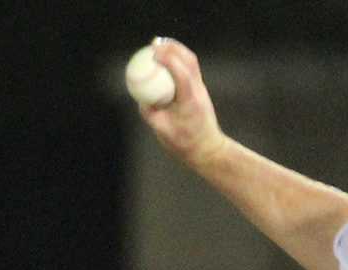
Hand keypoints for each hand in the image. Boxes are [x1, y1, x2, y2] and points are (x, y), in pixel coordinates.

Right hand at [140, 39, 226, 164]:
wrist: (207, 149)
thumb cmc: (184, 144)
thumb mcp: (162, 132)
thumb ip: (150, 114)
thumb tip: (140, 99)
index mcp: (190, 101)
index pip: (182, 75)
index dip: (169, 60)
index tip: (153, 53)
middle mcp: (198, 91)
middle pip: (190, 61)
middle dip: (173, 48)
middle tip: (154, 43)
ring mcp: (201, 89)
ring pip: (192, 62)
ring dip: (177, 50)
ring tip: (159, 44)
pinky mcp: (200, 90)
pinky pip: (189, 69)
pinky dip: (178, 60)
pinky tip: (165, 58)